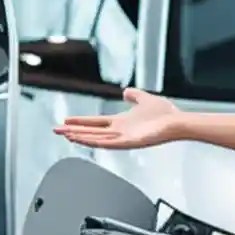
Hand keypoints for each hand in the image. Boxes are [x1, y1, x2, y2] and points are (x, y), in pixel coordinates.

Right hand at [53, 87, 180, 148]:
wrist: (178, 122)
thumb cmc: (166, 114)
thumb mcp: (145, 99)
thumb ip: (135, 95)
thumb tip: (127, 91)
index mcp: (121, 122)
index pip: (95, 123)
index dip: (80, 122)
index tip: (66, 122)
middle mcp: (119, 131)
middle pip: (91, 132)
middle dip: (73, 131)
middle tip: (56, 131)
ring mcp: (123, 138)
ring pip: (96, 139)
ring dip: (80, 137)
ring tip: (65, 135)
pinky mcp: (128, 142)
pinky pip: (106, 143)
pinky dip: (92, 141)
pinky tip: (82, 139)